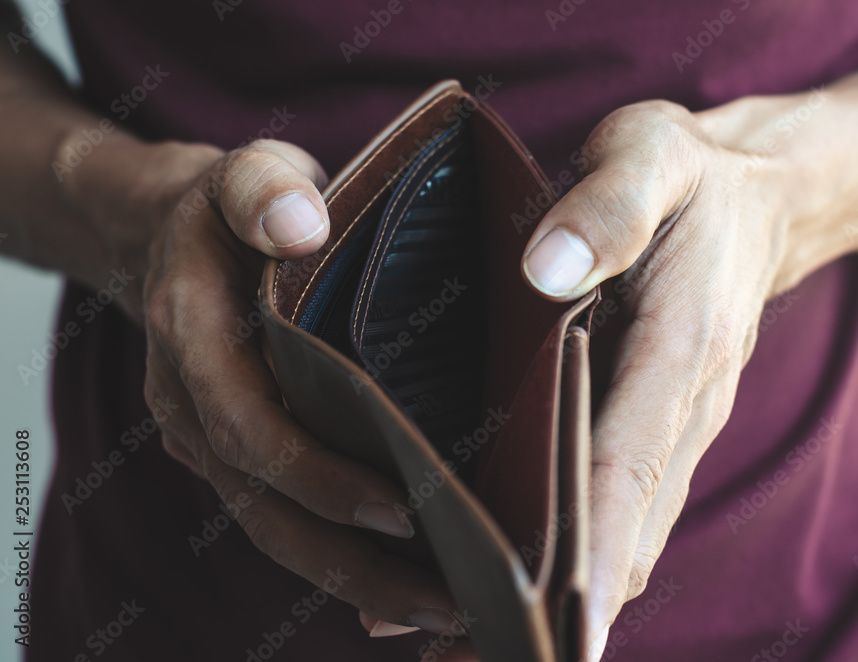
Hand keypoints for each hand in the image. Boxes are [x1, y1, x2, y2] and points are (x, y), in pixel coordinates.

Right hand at [67, 137, 460, 633]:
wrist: (172, 233)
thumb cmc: (229, 204)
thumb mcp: (247, 171)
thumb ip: (263, 189)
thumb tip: (300, 228)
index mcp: (194, 339)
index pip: (251, 430)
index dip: (320, 477)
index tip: (404, 510)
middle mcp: (194, 405)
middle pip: (267, 511)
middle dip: (354, 566)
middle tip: (449, 603)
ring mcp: (212, 438)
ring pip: (276, 530)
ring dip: (354, 580)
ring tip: (442, 613)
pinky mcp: (240, 452)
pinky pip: (283, 518)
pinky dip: (340, 557)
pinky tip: (404, 582)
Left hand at [519, 96, 808, 659]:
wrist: (755, 196)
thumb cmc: (691, 178)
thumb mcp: (649, 157)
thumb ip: (605, 210)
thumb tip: (542, 274)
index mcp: (680, 349)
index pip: (629, 468)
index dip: (592, 551)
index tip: (553, 628)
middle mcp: (683, 405)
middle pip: (628, 526)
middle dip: (563, 598)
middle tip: (466, 642)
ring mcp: (675, 422)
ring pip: (627, 527)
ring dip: (566, 586)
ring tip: (464, 627)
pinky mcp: (657, 422)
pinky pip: (621, 501)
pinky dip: (579, 548)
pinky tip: (514, 564)